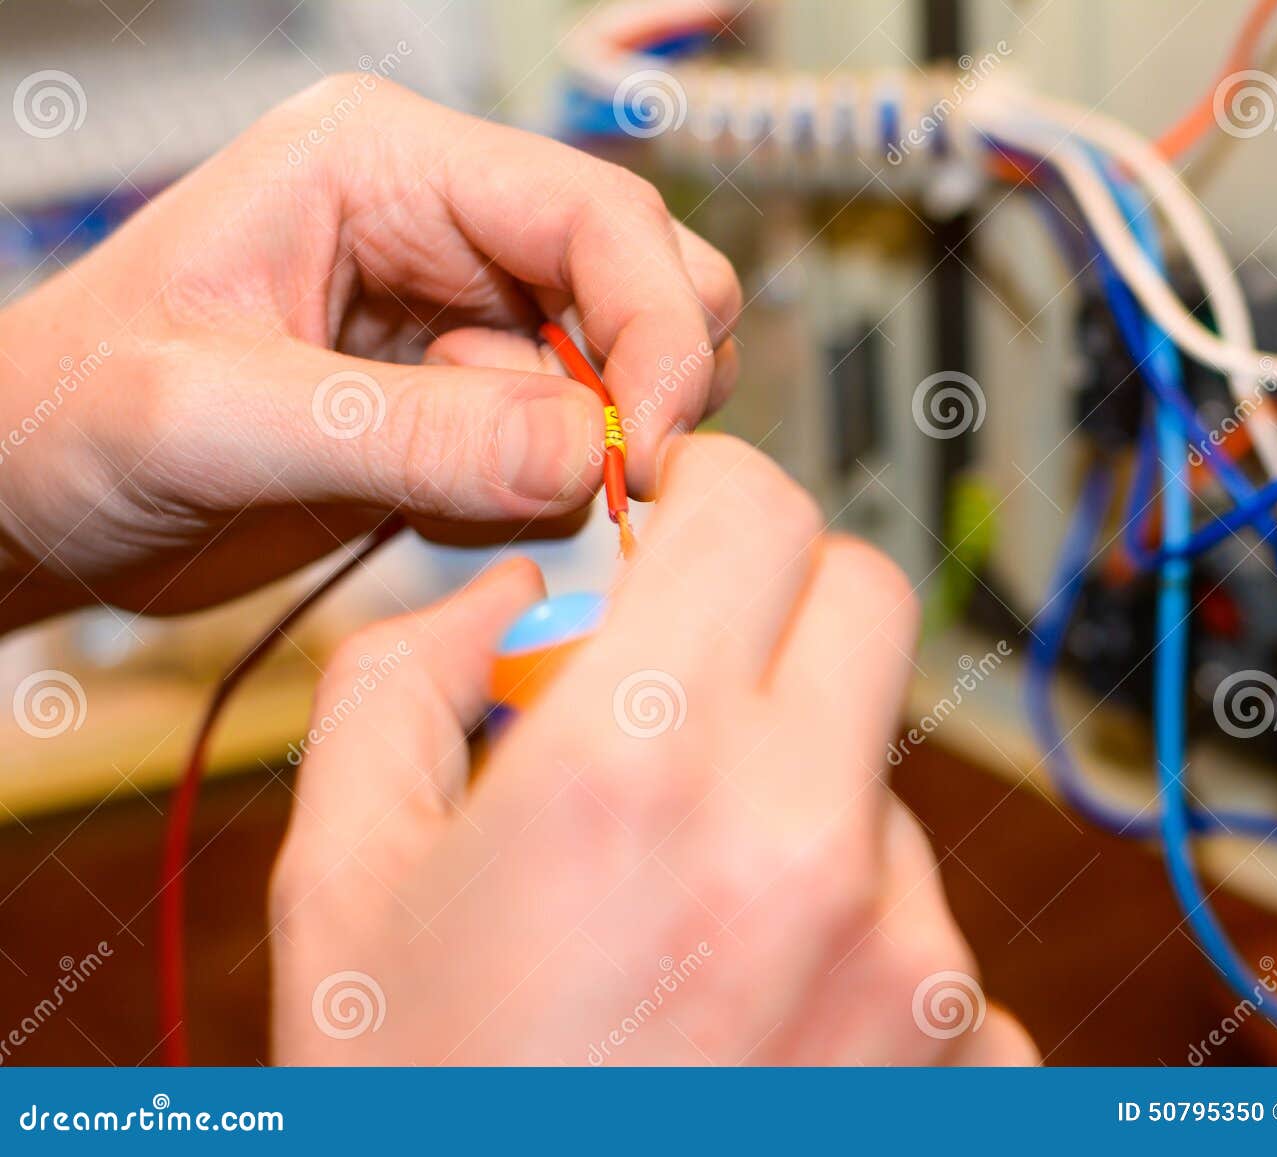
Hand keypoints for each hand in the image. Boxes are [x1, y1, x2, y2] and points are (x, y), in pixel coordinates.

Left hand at [0, 77, 738, 631]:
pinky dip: (529, 501)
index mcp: (386, 163)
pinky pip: (569, 456)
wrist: (25, 500)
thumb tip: (585, 456)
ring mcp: (463, 321)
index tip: (651, 452)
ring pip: (623, 381)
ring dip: (571, 461)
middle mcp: (446, 229)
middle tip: (591, 485)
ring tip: (438, 493)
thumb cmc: (63, 416)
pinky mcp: (466, 405)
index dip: (657, 329)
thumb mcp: (208, 417)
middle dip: (638, 394)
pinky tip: (422, 509)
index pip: (601, 218)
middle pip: (648, 286)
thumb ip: (404, 434)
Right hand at [269, 434, 1036, 1064]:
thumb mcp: (344, 882)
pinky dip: (850, 930)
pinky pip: (925, 924)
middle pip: (864, 600)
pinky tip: (752, 1014)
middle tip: (686, 676)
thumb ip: (408, 682)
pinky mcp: (965, 1051)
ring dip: (803, 789)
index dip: (710, 488)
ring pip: (886, 774)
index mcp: (643, 765)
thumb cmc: (420, 1108)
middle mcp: (808, 845)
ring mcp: (912, 958)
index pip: (758, 509)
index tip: (678, 517)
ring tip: (689, 909)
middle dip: (778, 601)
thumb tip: (507, 599)